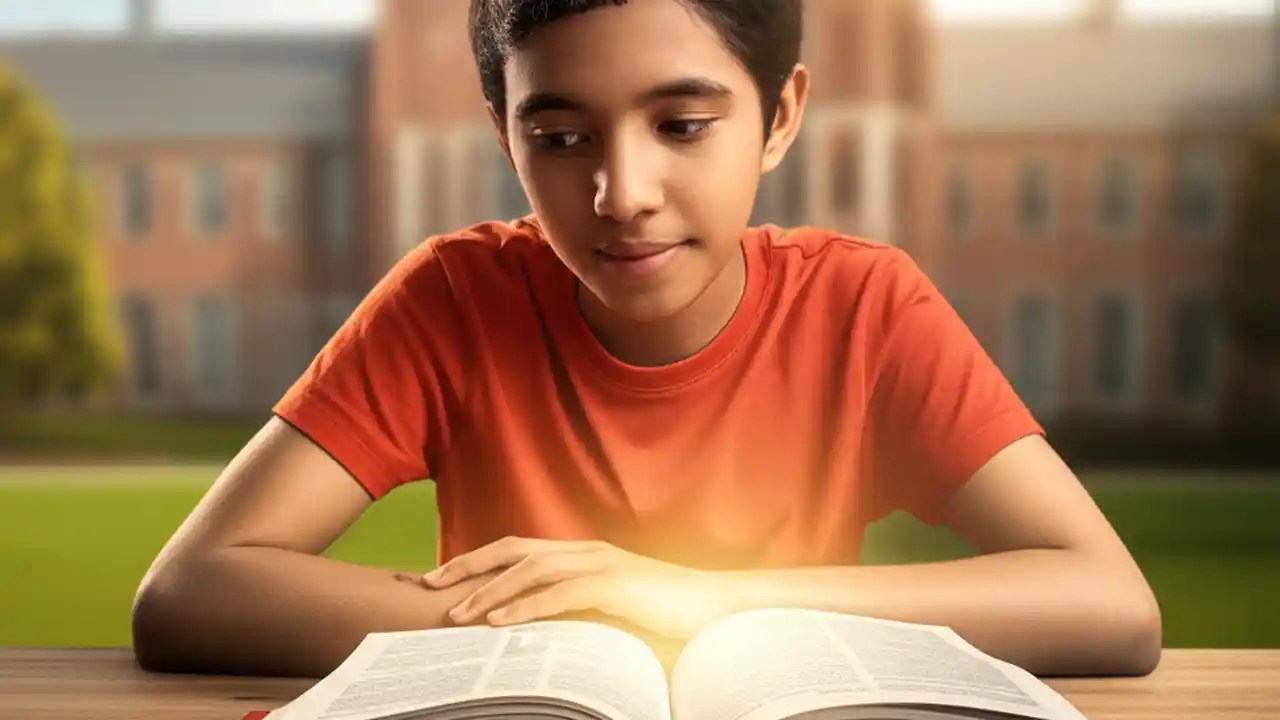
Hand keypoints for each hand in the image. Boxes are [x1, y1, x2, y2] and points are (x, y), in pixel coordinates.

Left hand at [422, 537, 734, 639]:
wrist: (715, 605)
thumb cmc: (665, 611)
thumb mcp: (610, 608)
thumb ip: (577, 608)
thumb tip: (538, 629)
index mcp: (582, 553)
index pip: (518, 549)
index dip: (477, 560)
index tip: (440, 578)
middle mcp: (586, 550)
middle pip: (513, 550)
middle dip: (468, 566)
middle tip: (428, 584)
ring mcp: (601, 564)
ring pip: (531, 570)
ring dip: (490, 591)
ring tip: (457, 612)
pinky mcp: (616, 585)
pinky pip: (561, 594)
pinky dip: (526, 606)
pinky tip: (500, 622)